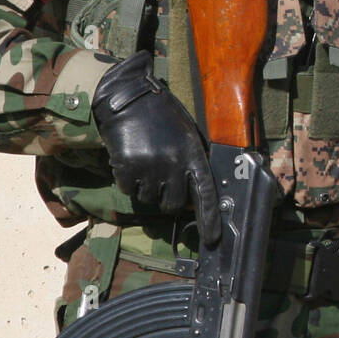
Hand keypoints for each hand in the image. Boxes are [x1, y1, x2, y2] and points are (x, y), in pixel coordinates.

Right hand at [92, 50, 220, 244]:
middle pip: (173, 204)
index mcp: (192, 153)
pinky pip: (128, 189)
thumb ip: (191, 160)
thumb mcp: (186, 133)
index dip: (209, 219)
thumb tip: (194, 191)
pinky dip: (128, 181)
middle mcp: (174, 163)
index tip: (211, 239)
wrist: (128, 98)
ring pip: (149, 199)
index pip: (206, 193)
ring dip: (146, 188)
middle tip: (162, 180)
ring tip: (145, 162)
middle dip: (168, 199)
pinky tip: (130, 160)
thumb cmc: (161, 115)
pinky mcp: (127, 166)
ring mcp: (150, 166)